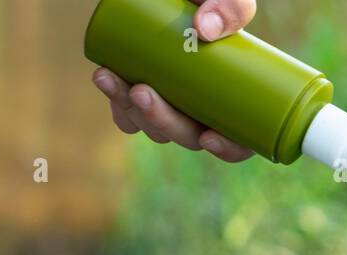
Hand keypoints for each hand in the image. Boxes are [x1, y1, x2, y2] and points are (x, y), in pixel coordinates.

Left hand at [92, 0, 256, 162]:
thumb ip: (231, 7)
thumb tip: (204, 30)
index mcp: (236, 99)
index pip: (240, 141)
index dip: (227, 149)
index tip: (208, 136)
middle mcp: (205, 108)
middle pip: (187, 136)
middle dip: (160, 121)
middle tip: (141, 91)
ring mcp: (176, 103)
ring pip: (154, 128)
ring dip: (132, 111)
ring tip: (110, 77)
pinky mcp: (148, 91)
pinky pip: (130, 114)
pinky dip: (117, 102)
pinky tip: (106, 80)